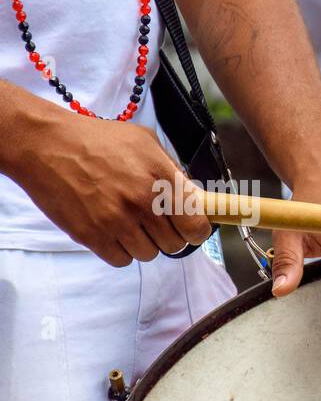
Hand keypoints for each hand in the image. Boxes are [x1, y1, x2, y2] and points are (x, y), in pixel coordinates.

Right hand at [14, 111, 211, 265]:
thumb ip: (173, 172)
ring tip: (128, 221)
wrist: (44, 144)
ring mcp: (116, 222)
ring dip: (143, 243)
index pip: (196, 226)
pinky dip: (120, 250)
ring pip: (148, 254)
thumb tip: (195, 198)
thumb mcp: (144, 143)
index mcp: (160, 180)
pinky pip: (121, 260)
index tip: (190, 227)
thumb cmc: (97, 140)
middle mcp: (141, 203)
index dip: (197, 230)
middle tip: (154, 221)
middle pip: (174, 245)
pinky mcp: (91, 235)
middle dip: (168, 235)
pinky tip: (112, 230)